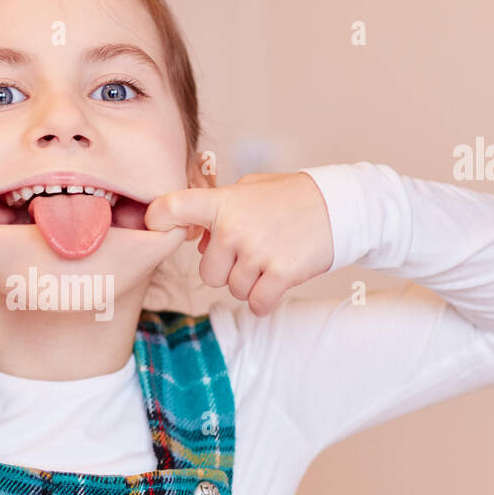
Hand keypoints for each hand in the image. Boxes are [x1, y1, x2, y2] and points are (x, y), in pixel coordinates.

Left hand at [143, 172, 333, 315]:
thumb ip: (218, 210)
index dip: (157, 218)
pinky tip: (276, 284)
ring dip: (251, 283)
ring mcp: (256, 252)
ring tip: (272, 259)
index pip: (173, 207)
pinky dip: (264, 301)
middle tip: (253, 252)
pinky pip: (257, 304)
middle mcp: (234, 228)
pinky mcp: (280, 274)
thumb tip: (196, 241)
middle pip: (209, 274)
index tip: (154, 226)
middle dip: (228, 270)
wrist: (339, 206)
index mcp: (222, 203)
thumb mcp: (250, 190)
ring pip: (234, 290)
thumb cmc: (289, 198)